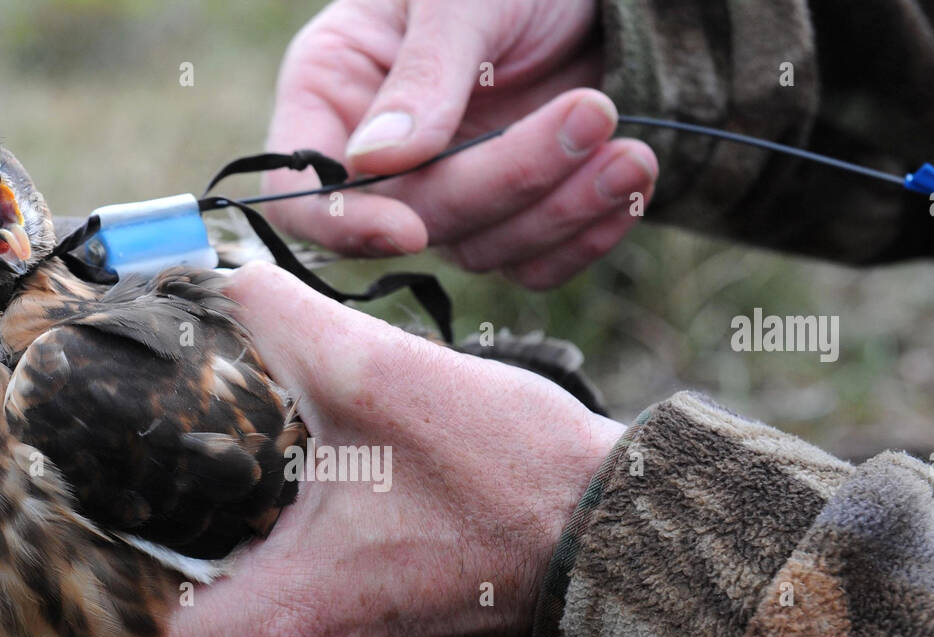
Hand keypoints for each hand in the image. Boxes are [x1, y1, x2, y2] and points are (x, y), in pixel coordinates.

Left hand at [0, 263, 624, 636]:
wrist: (619, 545)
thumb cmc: (514, 484)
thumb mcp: (384, 382)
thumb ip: (281, 321)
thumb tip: (212, 276)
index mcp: (269, 627)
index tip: (4, 577)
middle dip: (96, 589)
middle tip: (70, 501)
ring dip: (169, 587)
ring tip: (147, 498)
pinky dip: (231, 593)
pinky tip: (244, 515)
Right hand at [262, 0, 657, 288]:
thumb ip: (423, 75)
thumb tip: (373, 163)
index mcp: (334, 91)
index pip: (302, 195)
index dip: (345, 224)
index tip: (408, 229)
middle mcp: (382, 158)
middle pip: (414, 221)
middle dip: (504, 181)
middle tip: (588, 112)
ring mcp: (446, 190)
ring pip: (481, 250)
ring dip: (561, 208)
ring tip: (631, 150)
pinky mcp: (511, 214)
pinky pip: (534, 263)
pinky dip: (583, 236)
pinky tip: (628, 182)